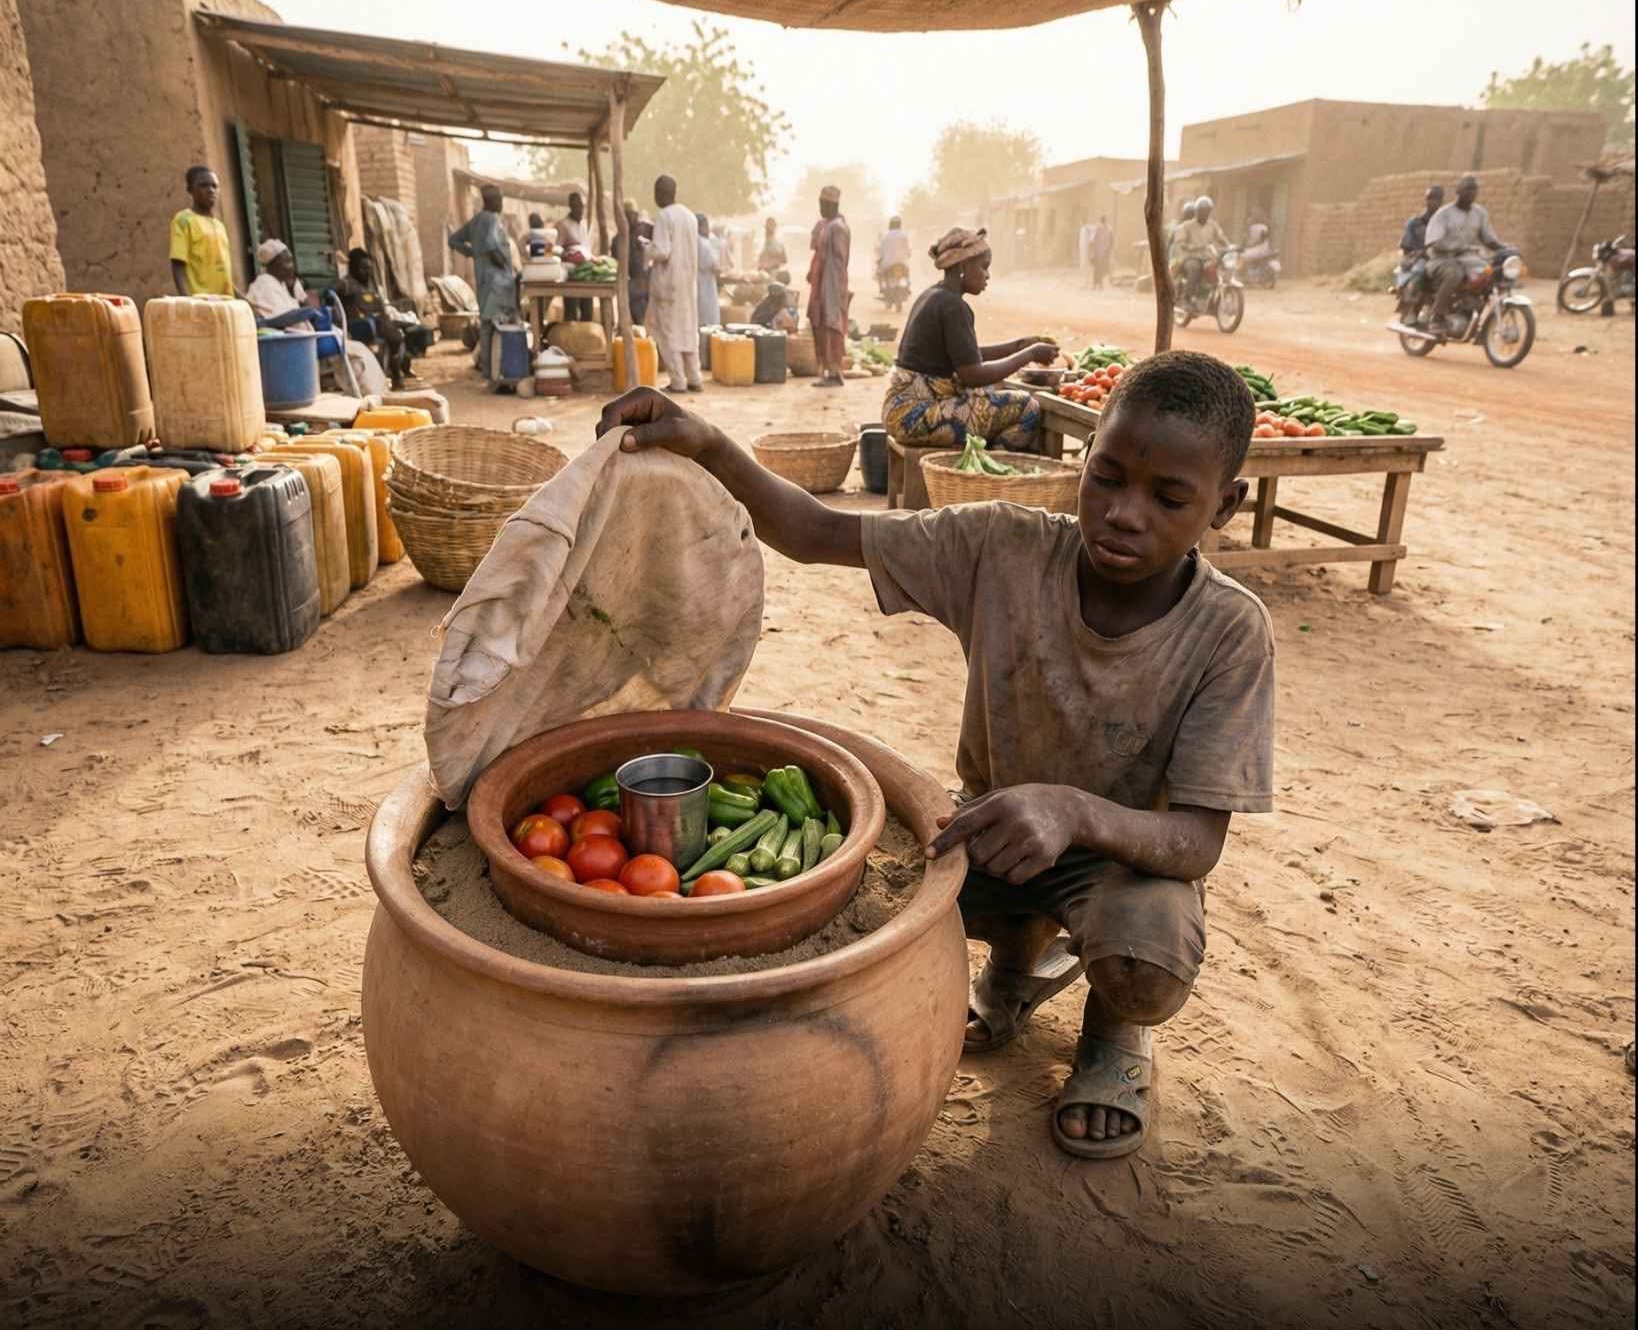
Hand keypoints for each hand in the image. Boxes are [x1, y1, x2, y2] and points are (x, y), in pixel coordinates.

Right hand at [600, 388, 721, 460]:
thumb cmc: (692, 433)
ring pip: (608, 430)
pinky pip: (615, 439)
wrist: (701, 443)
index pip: (613, 410)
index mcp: (642, 395)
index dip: (608, 429)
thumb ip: (649, 435)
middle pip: (606, 419)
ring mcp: (632, 416)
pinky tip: (623, 460)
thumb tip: (623, 443)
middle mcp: (633, 403)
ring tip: (619, 461)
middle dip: (607, 438)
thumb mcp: (674, 432)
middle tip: (612, 459)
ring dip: (611, 445)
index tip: (613, 450)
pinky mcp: (632, 429)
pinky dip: (616, 448)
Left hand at [927, 784, 1082, 883]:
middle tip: (989, 846)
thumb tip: (938, 822)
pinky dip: (1010, 875)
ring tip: (1006, 850)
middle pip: (977, 855)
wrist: (1068, 809)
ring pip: (994, 869)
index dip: (945, 841)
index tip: (928, 854)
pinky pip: (1013, 879)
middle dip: (977, 857)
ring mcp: (1031, 841)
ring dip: (994, 866)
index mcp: (1000, 804)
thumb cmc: (1024, 802)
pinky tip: (1019, 859)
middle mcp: (1015, 822)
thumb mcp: (997, 798)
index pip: (965, 824)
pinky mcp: (1044, 858)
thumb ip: (968, 811)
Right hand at [1027, 341, 1059, 366]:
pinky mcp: (1046, 363)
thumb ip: (1048, 346)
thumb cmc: (1035, 348)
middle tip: (1049, 354)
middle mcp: (1052, 353)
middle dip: (1054, 355)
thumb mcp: (1042, 344)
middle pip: (1058, 355)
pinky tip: (1041, 361)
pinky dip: (1046, 363)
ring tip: (1044, 358)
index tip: (1051, 349)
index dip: (1055, 349)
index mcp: (1052, 347)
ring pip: (1053, 361)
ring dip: (1050, 360)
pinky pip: (1048, 364)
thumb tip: (1051, 347)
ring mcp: (1050, 359)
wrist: (1031, 353)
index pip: (1059, 348)